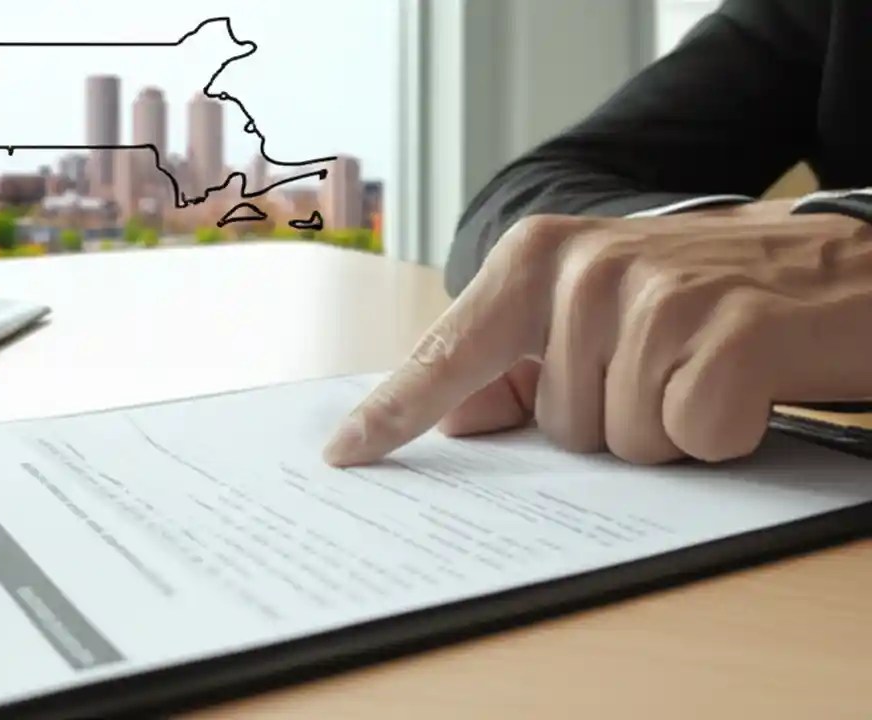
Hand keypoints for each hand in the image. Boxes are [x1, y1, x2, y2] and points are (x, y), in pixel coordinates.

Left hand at [323, 204, 871, 465]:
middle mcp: (585, 268)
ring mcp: (656, 297)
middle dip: (614, 419)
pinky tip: (748, 381)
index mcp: (539, 257)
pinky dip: (724, 432)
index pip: (449, 351)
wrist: (846, 268)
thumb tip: (452, 417)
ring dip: (669, 427)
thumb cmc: (712, 293)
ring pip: (619, 443)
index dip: (394, 410)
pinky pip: (689, 439)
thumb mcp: (604, 307)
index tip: (345, 454)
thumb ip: (518, 360)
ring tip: (708, 366)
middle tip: (670, 364)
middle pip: (556, 426)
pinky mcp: (729, 336)